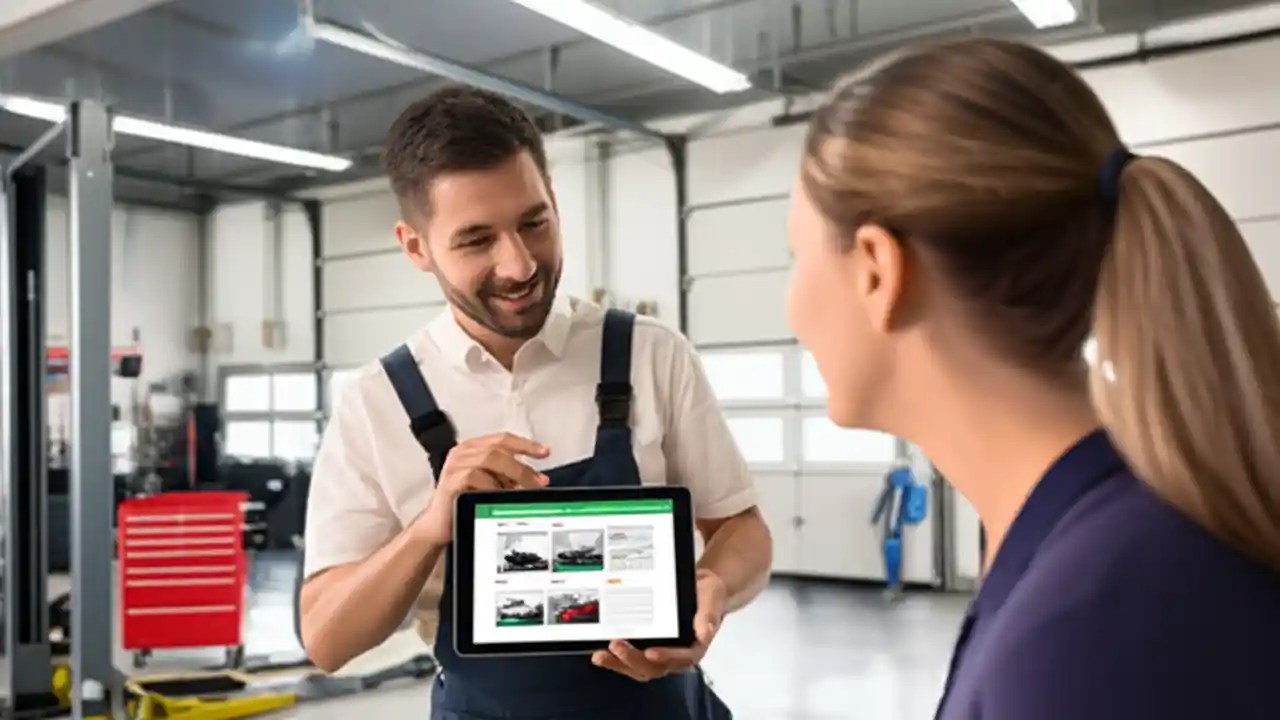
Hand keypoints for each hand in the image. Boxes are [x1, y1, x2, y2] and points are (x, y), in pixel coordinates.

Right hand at [411, 432, 550, 545]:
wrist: (440, 526)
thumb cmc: (466, 503)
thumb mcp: (492, 486)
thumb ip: (510, 478)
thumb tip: (539, 480)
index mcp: (474, 449)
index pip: (503, 439)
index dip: (526, 444)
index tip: (545, 452)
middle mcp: (463, 453)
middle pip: (498, 448)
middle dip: (522, 465)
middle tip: (539, 482)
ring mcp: (455, 465)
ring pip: (489, 459)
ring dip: (511, 475)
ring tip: (524, 491)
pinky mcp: (450, 481)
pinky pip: (474, 477)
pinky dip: (492, 486)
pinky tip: (501, 496)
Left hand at [592, 569, 726, 681]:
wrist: (700, 588)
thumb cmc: (707, 595)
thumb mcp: (712, 597)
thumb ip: (708, 615)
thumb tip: (705, 633)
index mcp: (695, 647)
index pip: (681, 658)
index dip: (666, 657)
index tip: (651, 652)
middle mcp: (676, 656)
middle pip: (654, 667)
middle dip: (633, 659)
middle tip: (616, 645)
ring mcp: (660, 654)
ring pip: (639, 667)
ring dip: (620, 663)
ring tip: (601, 655)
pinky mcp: (646, 649)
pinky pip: (631, 659)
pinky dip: (616, 659)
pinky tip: (600, 653)